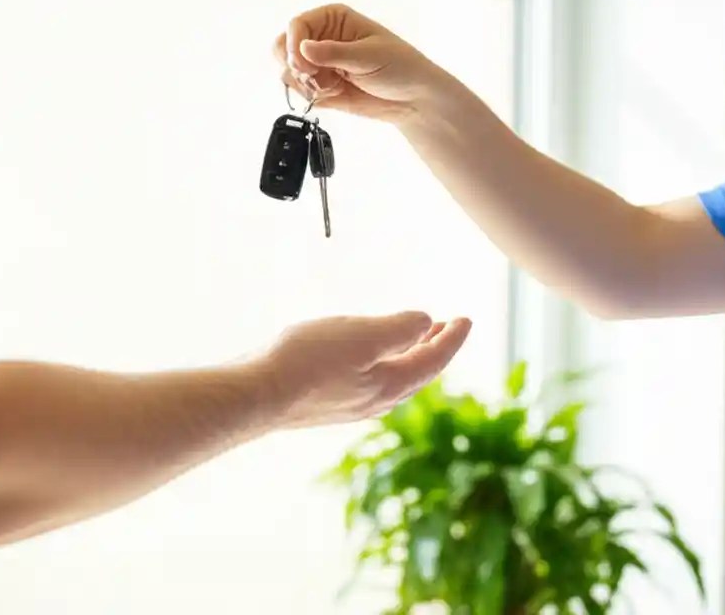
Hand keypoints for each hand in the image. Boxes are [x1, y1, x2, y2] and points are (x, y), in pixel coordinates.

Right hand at [261, 311, 470, 428]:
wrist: (257, 395)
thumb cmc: (308, 361)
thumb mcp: (362, 335)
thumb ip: (400, 328)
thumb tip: (425, 323)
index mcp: (390, 385)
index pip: (434, 360)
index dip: (453, 338)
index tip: (466, 319)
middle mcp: (375, 402)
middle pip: (417, 373)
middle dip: (434, 348)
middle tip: (445, 327)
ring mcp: (350, 406)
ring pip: (393, 380)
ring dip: (408, 356)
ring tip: (412, 338)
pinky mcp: (326, 404)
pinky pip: (369, 384)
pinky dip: (383, 365)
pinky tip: (367, 359)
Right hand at [273, 4, 460, 123]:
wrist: (413, 99)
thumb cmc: (400, 67)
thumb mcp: (368, 56)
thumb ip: (333, 53)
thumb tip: (302, 48)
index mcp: (333, 19)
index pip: (297, 25)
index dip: (294, 45)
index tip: (303, 64)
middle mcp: (322, 38)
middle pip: (284, 47)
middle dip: (295, 66)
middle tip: (314, 77)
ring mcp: (319, 64)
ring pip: (288, 71)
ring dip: (305, 83)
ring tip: (332, 86)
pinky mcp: (320, 86)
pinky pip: (299, 91)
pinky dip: (312, 96)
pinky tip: (335, 94)